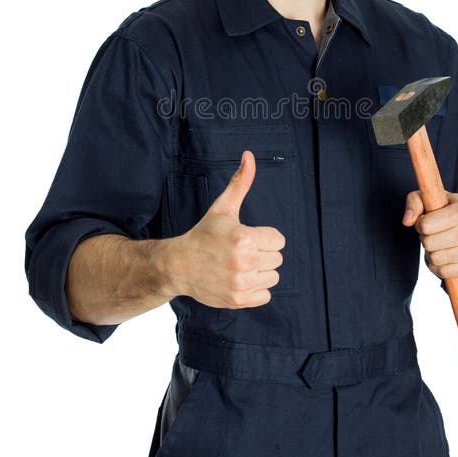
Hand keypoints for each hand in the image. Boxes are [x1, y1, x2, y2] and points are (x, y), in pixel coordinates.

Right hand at [170, 150, 285, 308]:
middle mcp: (243, 262)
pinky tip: (239, 280)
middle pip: (277, 259)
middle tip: (241, 252)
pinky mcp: (237, 300)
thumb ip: (240, 183)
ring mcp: (240, 283)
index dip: (264, 237)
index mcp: (243, 238)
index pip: (279, 240)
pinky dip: (256, 290)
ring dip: (261, 272)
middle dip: (263, 254)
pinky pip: (265, 296)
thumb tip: (249, 155)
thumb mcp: (223, 208)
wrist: (178, 265)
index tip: (247, 237)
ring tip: (240, 266)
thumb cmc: (204, 234)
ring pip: (273, 277)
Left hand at [402, 191, 457, 280]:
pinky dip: (439, 266)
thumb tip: (407, 221)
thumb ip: (415, 201)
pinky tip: (445, 257)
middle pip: (428, 243)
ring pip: (435, 258)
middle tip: (434, 234)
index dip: (420, 224)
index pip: (426, 224)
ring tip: (439, 245)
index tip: (427, 221)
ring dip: (431, 253)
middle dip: (425, 239)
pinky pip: (443, 272)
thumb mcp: (436, 199)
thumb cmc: (453, 213)